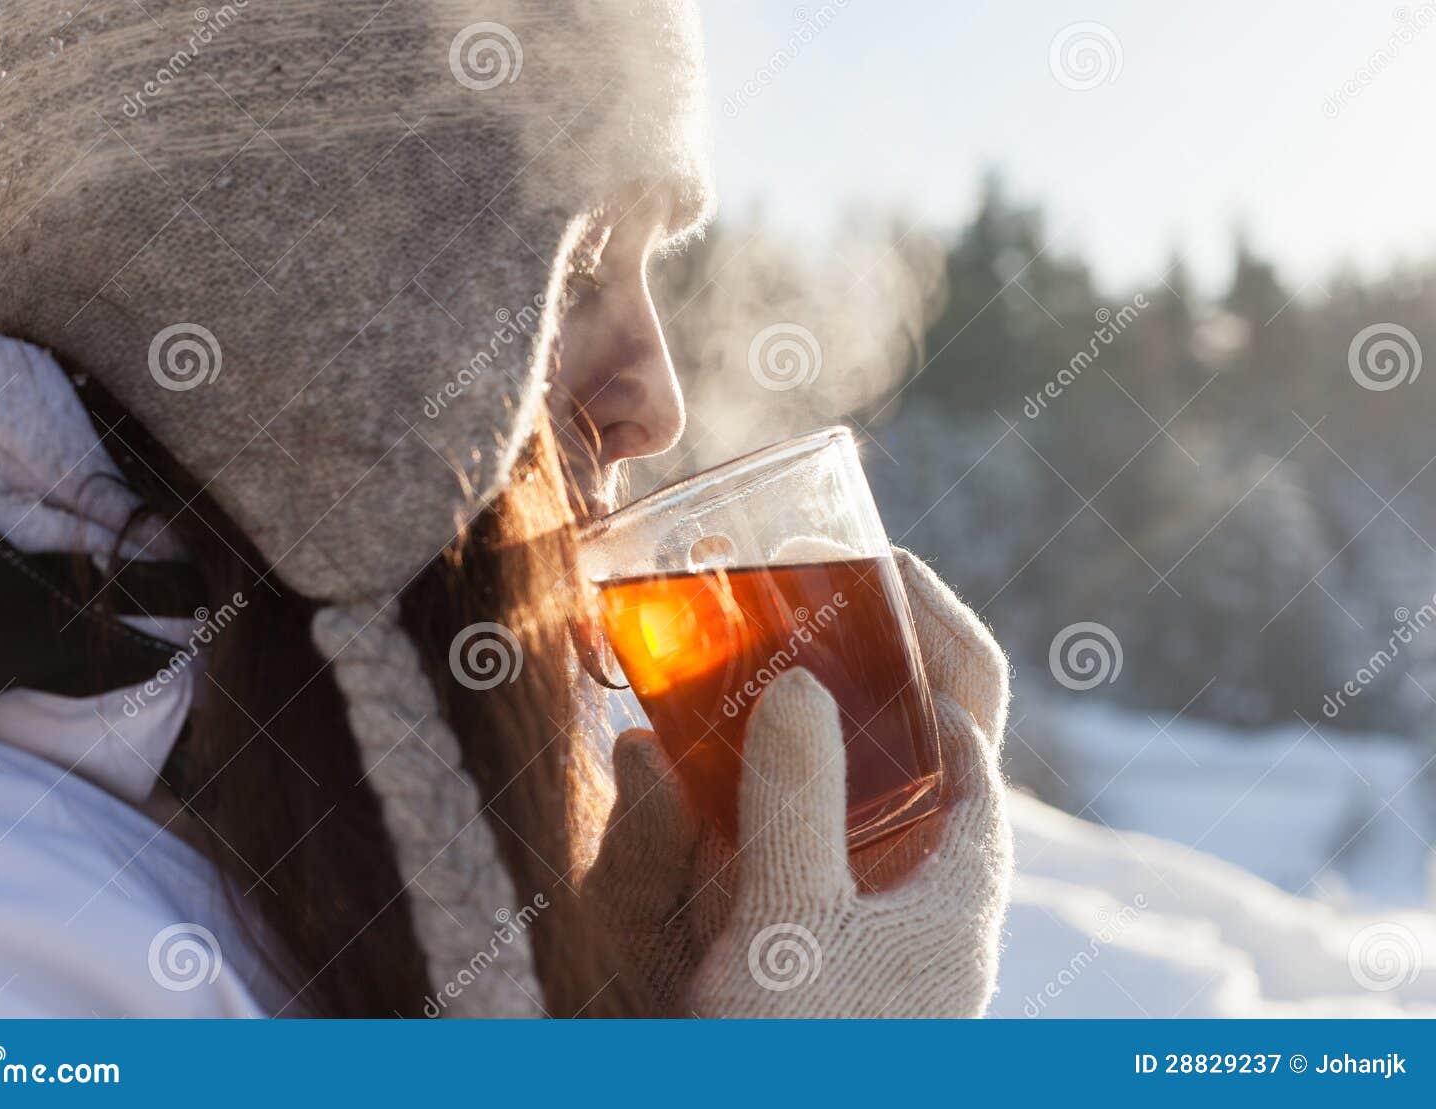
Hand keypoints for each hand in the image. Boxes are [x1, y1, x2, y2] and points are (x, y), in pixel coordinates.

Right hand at [582, 547, 1010, 1015]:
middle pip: (892, 720)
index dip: (924, 613)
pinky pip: (755, 833)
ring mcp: (851, 898)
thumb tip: (795, 682)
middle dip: (829, 646)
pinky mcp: (792, 930)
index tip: (856, 553)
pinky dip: (707, 786)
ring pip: (814, 770)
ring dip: (757, 707)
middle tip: (760, 588)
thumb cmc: (813, 1057)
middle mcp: (915, 867)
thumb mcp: (797, 930)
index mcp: (960, 858)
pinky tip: (642, 759)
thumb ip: (798, 804)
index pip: (967, 696)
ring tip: (689, 653)